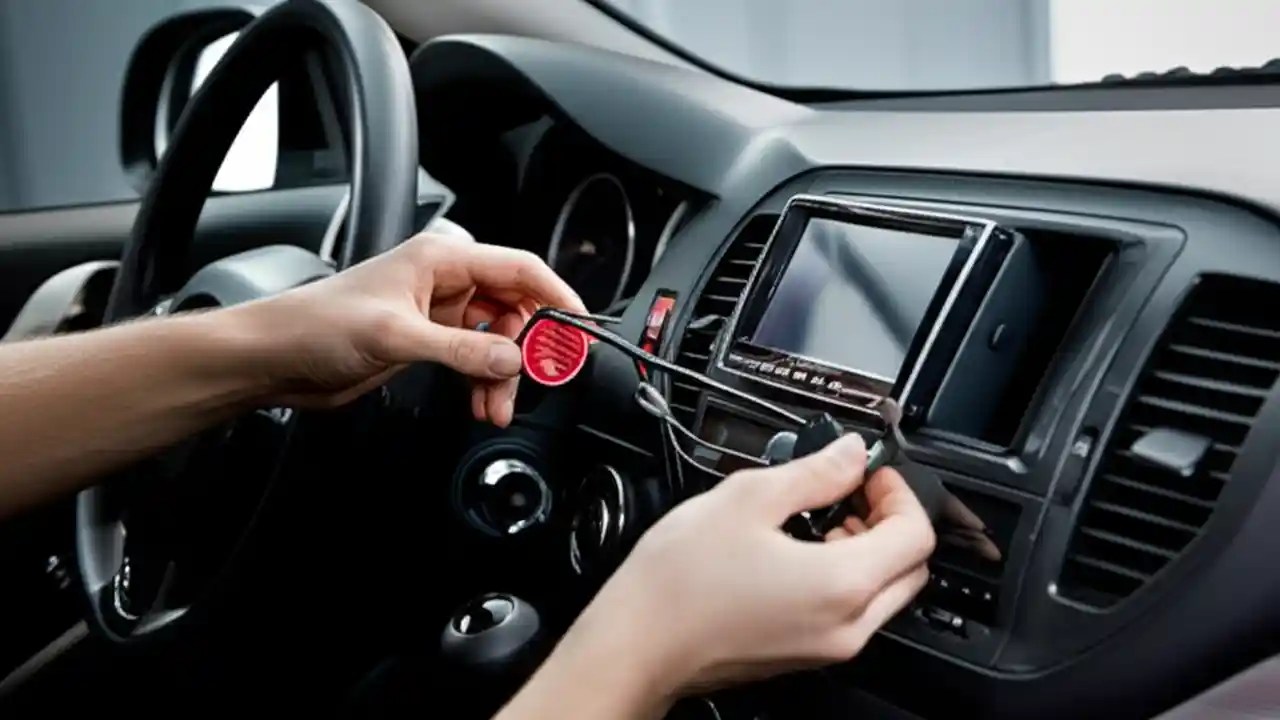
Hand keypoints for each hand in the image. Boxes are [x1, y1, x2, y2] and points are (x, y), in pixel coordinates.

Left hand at [234, 232, 585, 423]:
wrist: (277, 356)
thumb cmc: (317, 324)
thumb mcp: (396, 336)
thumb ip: (461, 348)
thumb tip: (511, 358)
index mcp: (441, 259)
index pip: (520, 269)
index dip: (557, 298)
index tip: (579, 330)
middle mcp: (445, 281)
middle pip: (515, 309)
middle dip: (526, 351)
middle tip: (532, 382)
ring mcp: (438, 313)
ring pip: (498, 340)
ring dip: (504, 376)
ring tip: (496, 405)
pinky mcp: (429, 341)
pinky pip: (476, 359)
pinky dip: (484, 383)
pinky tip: (480, 403)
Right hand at [546, 435, 934, 710]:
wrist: (637, 644)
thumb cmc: (679, 582)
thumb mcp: (748, 498)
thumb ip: (814, 472)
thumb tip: (852, 454)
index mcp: (844, 584)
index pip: (917, 533)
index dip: (899, 491)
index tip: (868, 471)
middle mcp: (849, 625)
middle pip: (910, 567)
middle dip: (889, 520)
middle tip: (849, 491)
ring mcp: (829, 648)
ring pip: (884, 592)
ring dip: (867, 549)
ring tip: (817, 519)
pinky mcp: (806, 656)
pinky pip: (851, 612)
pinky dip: (843, 577)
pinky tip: (795, 551)